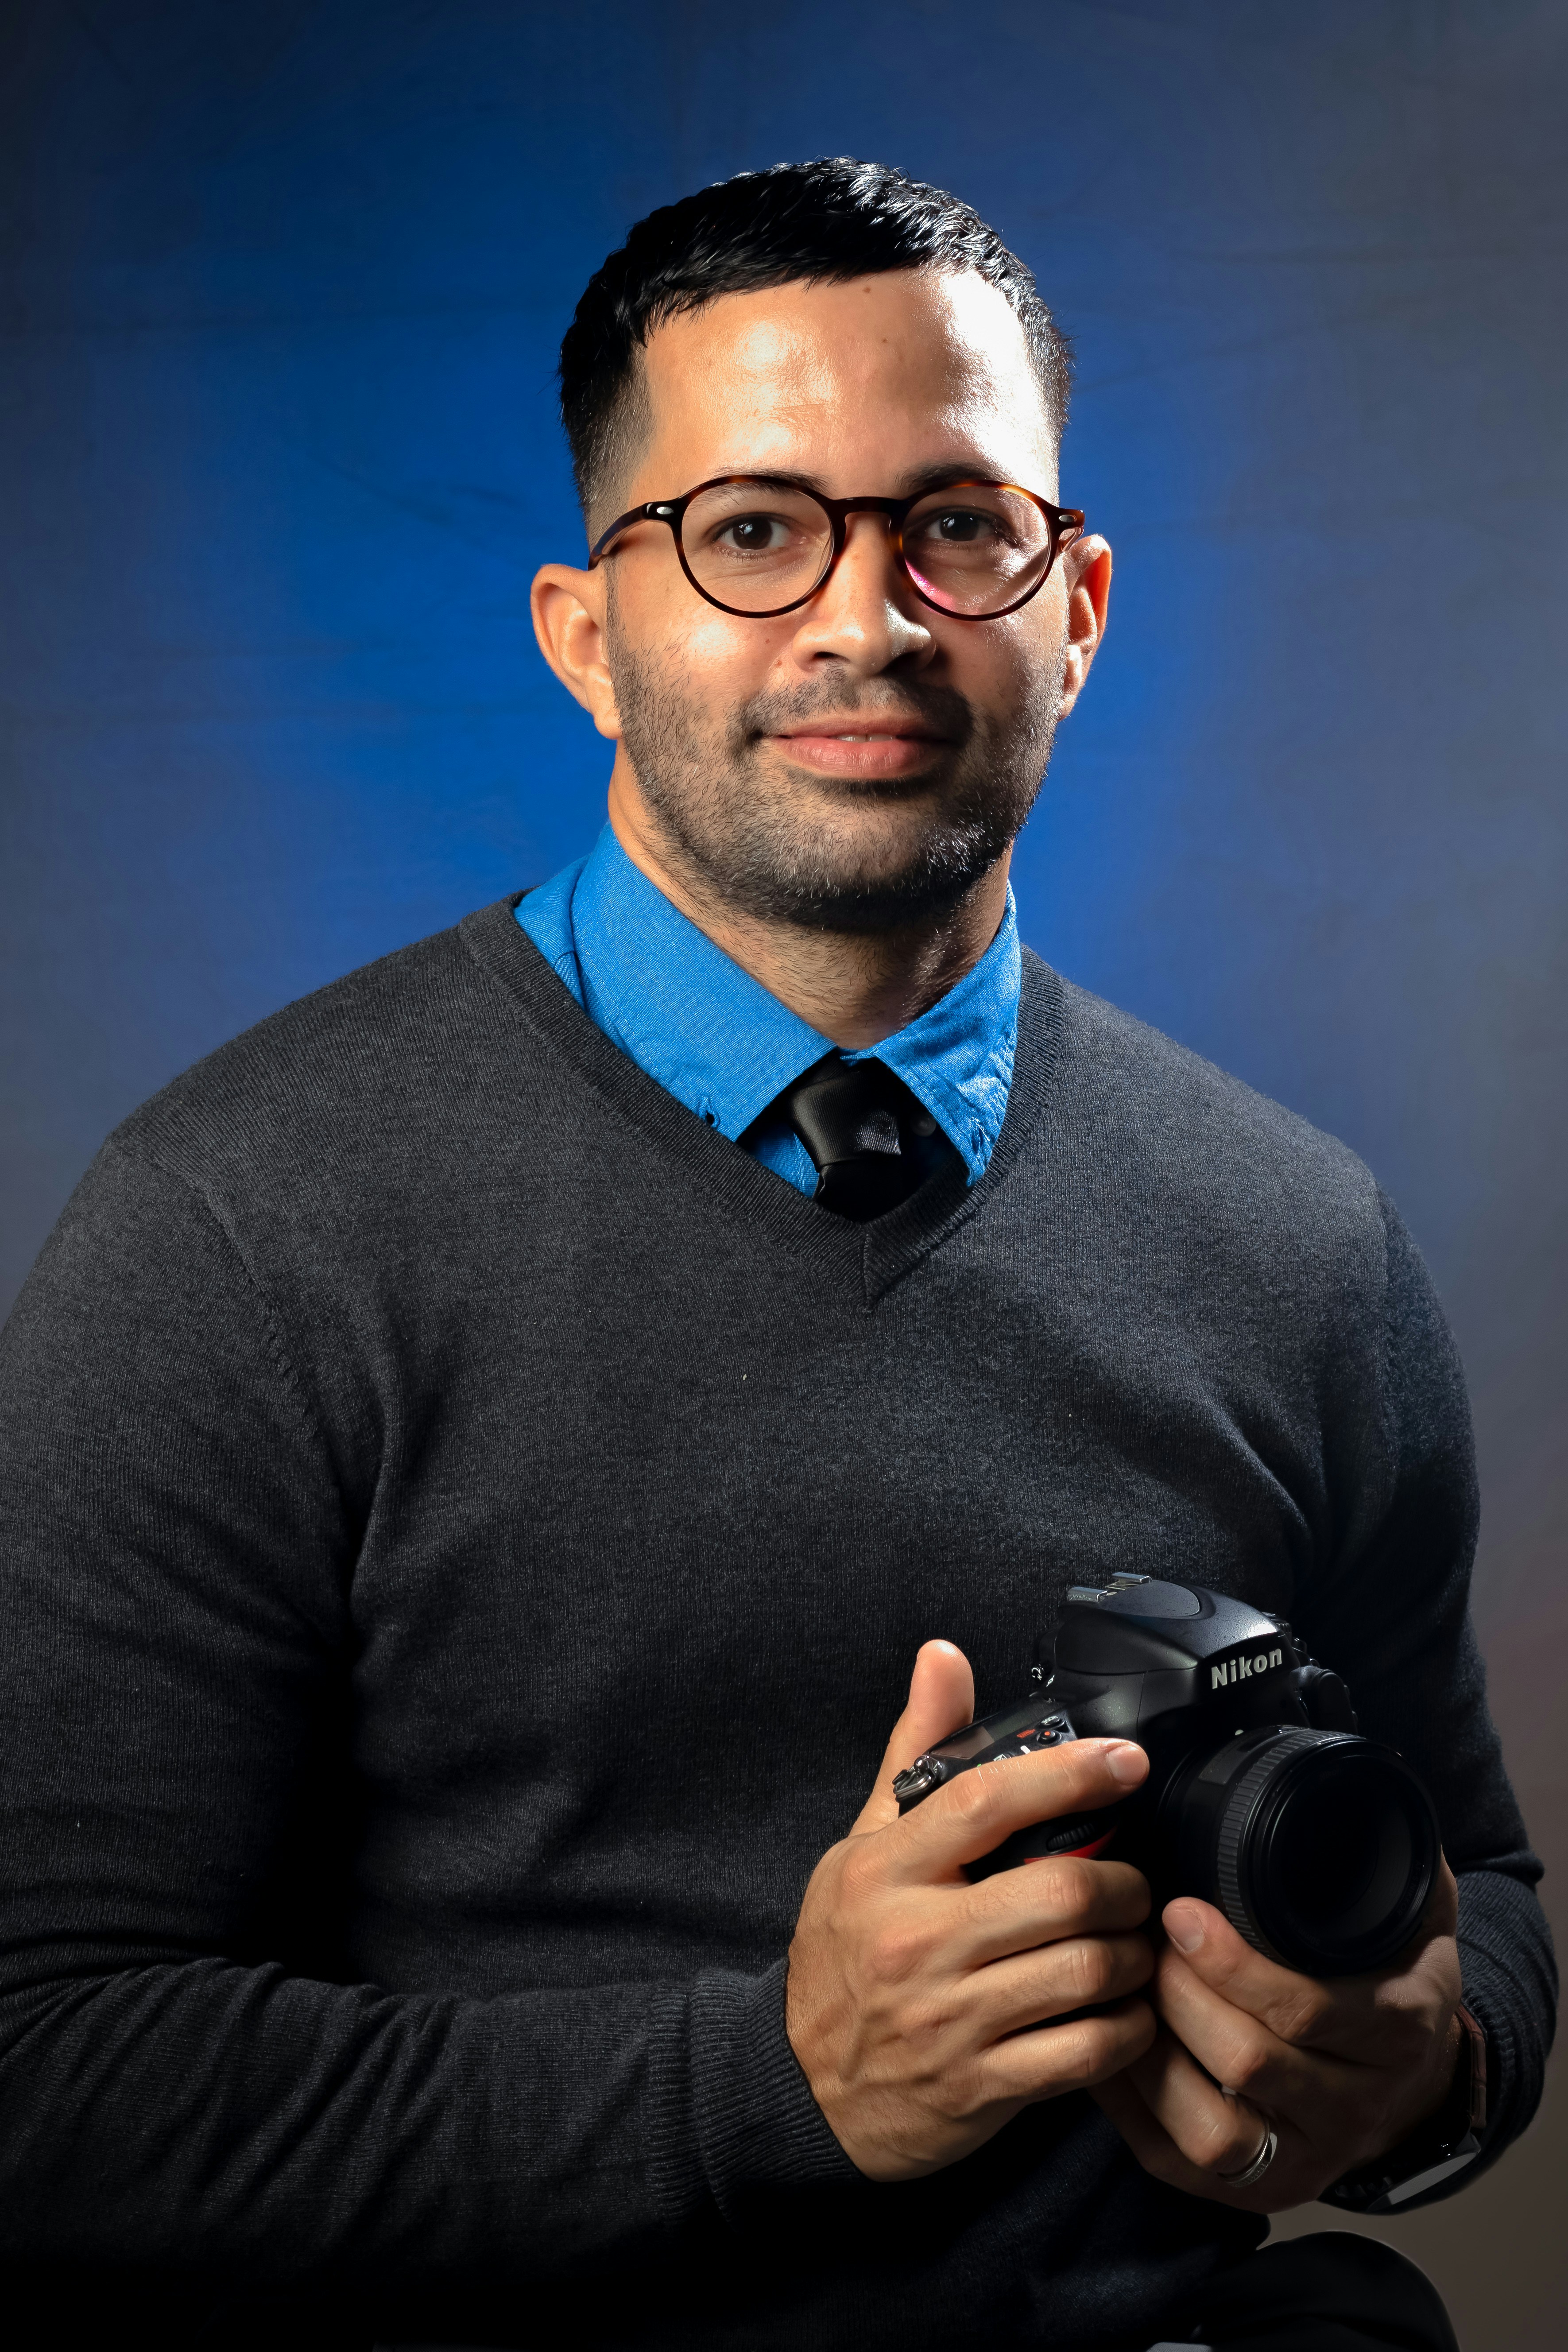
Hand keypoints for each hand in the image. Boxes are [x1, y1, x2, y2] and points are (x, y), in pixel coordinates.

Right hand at [785, 1639, 1157, 2179]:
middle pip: (1059, 1891)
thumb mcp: (862, 1846)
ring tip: (1136, 1945)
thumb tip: (944, 1657)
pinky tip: (1125, 2012)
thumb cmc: (843, 1953)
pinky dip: (1125, 2030)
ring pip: (1085, 1971)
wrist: (800, 2085)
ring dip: (1135, 1957)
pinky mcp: (980, 2086)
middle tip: (1136, 1883)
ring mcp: (949, 2018)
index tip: (1125, 1760)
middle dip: (1124, 1884)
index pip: (987, 1801)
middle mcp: (916, 1940)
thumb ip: (915, 1752)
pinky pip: (1084, 2053)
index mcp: (886, 1870)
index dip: (1069, 1773)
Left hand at [1089, 1862, 1463, 2210]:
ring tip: (1119, 1987)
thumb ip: (1388, 1855)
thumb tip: (1351, 1791)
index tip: (1181, 1910)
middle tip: (1137, 1939)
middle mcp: (1356, 2106)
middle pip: (1248, 2062)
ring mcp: (1305, 2157)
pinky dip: (1130, 2103)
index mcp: (1396, 2031)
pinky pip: (1177, 2159)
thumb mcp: (1413, 1912)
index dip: (1234, 1963)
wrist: (1411, 2077)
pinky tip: (1104, 2040)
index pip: (1307, 2009)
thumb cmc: (1388, 1975)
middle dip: (1179, 1995)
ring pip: (1211, 2127)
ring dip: (1151, 2051)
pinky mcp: (1255, 2189)